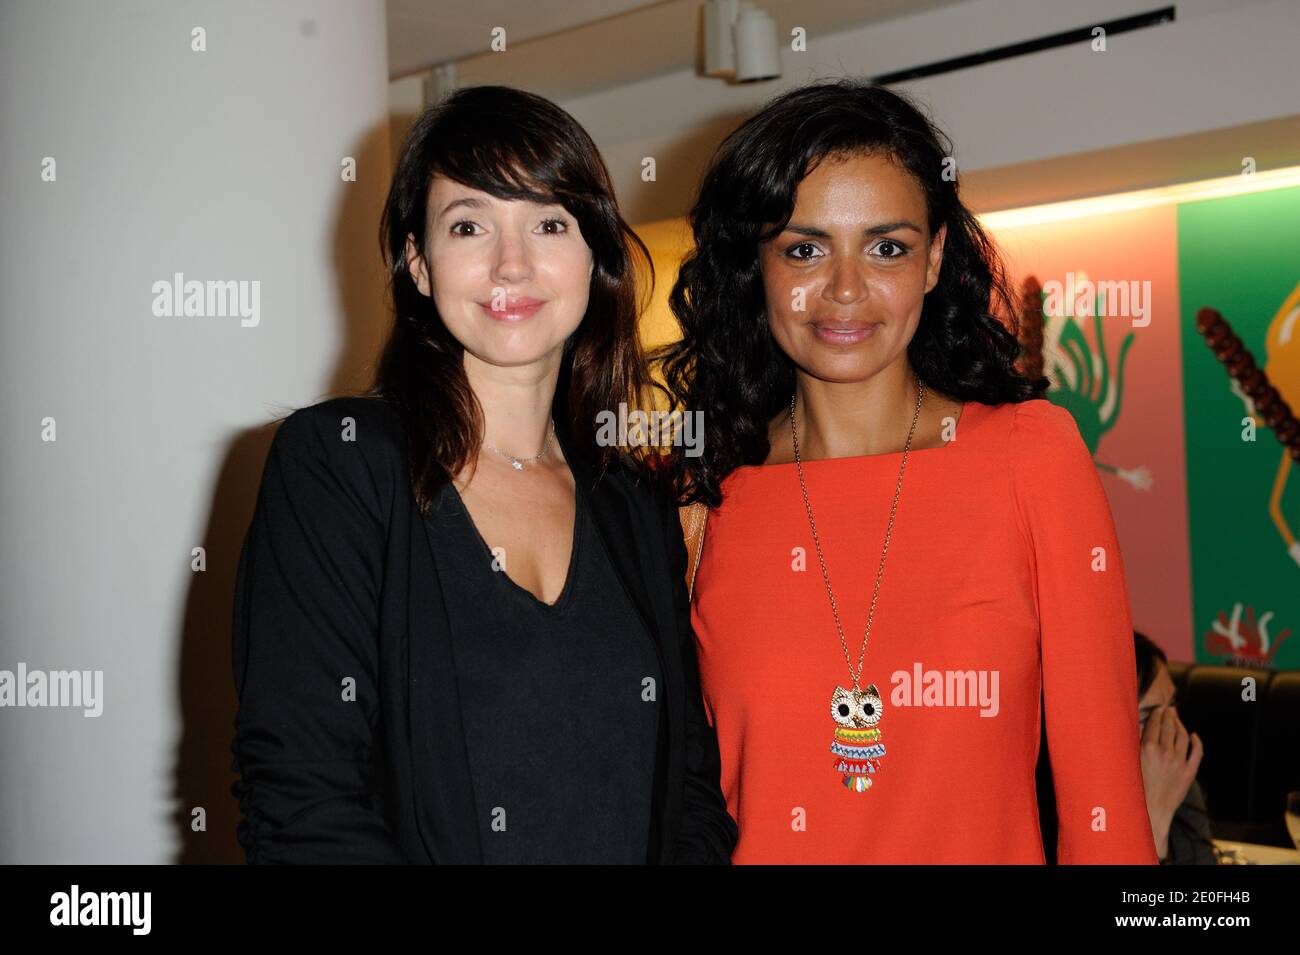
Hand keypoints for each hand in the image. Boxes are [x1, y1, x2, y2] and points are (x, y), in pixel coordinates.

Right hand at [1140, 705, 1202, 856]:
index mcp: (1147, 748)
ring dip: (1181, 725)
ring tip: (1178, 718)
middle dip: (1170, 715)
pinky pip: (1197, 753)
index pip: (1155, 724)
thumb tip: (1137, 728)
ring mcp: (1179, 762)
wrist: (1150, 811)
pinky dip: (1196, 742)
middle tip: (1170, 709)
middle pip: (1170, 727)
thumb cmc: (1134, 788)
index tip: (1159, 708)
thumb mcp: (1129, 762)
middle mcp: (1165, 753)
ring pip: (1183, 736)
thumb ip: (1133, 745)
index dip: (1158, 714)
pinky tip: (1194, 735)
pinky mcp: (1189, 773)